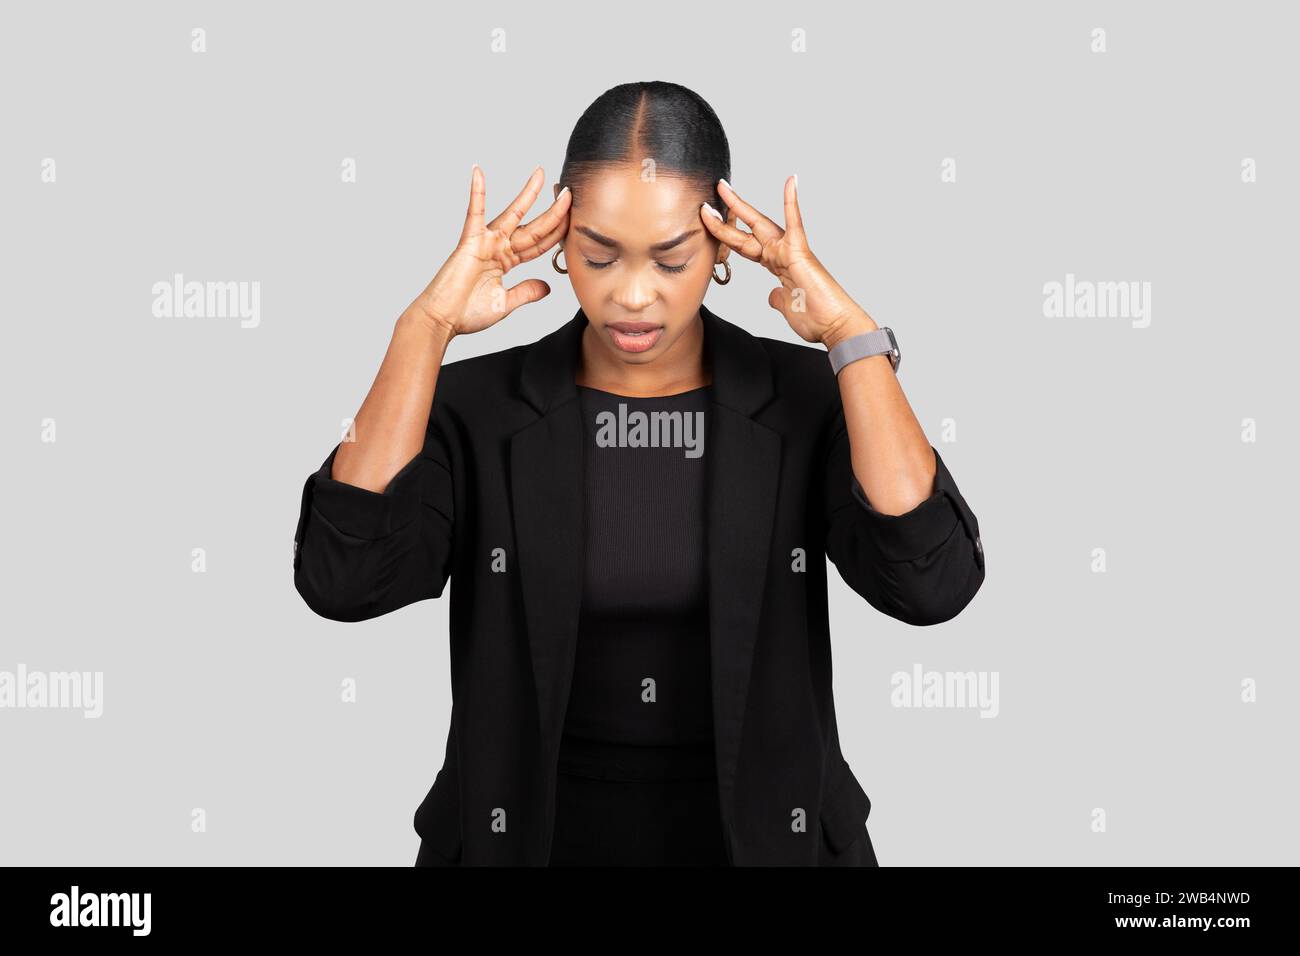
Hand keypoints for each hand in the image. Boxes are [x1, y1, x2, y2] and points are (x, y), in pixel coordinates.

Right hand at [407, 165, 571, 337]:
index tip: (574, 218)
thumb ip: (526, 293)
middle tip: (568, 191)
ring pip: (512, 214)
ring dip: (528, 194)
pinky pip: (475, 212)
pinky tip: (479, 172)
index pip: (539, 244)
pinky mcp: (470, 241)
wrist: (444, 319)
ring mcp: (486, 242)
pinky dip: (477, 192)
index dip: (557, 232)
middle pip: (534, 226)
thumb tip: (547, 287)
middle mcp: (499, 248)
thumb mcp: (505, 304)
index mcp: (507, 261)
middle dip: (553, 210)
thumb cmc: (467, 313)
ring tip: (541, 174)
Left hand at [702, 176, 875, 348]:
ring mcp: (789, 251)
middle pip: (745, 231)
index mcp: (775, 265)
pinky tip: (790, 181)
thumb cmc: (815, 318)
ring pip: (758, 224)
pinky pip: (795, 222)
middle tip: (706, 201)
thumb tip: (772, 295)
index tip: (711, 223)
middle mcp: (780, 254)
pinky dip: (792, 202)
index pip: (745, 246)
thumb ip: (777, 298)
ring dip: (739, 206)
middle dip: (724, 217)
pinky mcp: (801, 252)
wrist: (834, 326)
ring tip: (722, 188)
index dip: (726, 235)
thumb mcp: (786, 307)